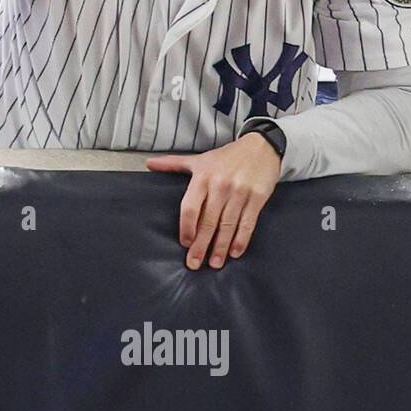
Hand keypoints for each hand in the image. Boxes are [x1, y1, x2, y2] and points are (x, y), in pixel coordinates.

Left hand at [146, 132, 281, 269]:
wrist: (261, 146)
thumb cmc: (227, 156)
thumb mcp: (199, 159)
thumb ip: (173, 164)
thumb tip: (149, 163)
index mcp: (203, 177)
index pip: (190, 207)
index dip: (187, 227)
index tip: (185, 243)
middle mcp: (220, 185)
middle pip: (208, 221)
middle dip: (201, 245)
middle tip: (194, 263)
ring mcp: (240, 192)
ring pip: (228, 225)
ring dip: (220, 247)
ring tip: (215, 264)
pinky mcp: (258, 197)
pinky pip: (248, 222)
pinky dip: (241, 239)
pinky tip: (235, 252)